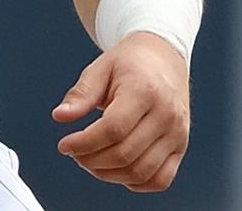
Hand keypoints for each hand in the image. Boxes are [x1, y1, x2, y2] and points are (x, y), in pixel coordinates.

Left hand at [53, 33, 191, 192]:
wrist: (163, 59)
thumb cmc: (130, 64)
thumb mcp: (100, 68)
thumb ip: (81, 94)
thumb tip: (60, 116)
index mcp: (145, 90)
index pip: (113, 129)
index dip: (84, 143)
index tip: (65, 145)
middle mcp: (167, 114)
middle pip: (125, 154)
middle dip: (91, 160)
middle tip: (75, 153)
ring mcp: (177, 133)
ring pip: (141, 173)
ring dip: (109, 174)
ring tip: (91, 160)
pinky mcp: (181, 147)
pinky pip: (160, 179)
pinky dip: (134, 182)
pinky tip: (116, 169)